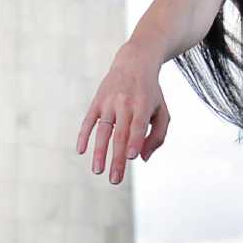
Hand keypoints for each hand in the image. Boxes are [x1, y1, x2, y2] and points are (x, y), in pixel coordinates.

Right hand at [77, 48, 169, 185]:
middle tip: (114, 180)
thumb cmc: (151, 93)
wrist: (134, 62)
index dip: (134, 141)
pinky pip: (88, 121)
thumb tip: (142, 159)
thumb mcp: (162, 111)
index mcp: (143, 105)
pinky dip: (83, 135)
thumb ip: (157, 136)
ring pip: (102, 130)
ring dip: (99, 152)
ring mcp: (108, 102)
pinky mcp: (97, 101)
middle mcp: (124, 103)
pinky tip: (80, 151)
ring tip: (97, 170)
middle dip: (116, 158)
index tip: (130, 157)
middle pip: (119, 134)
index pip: (137, 126)